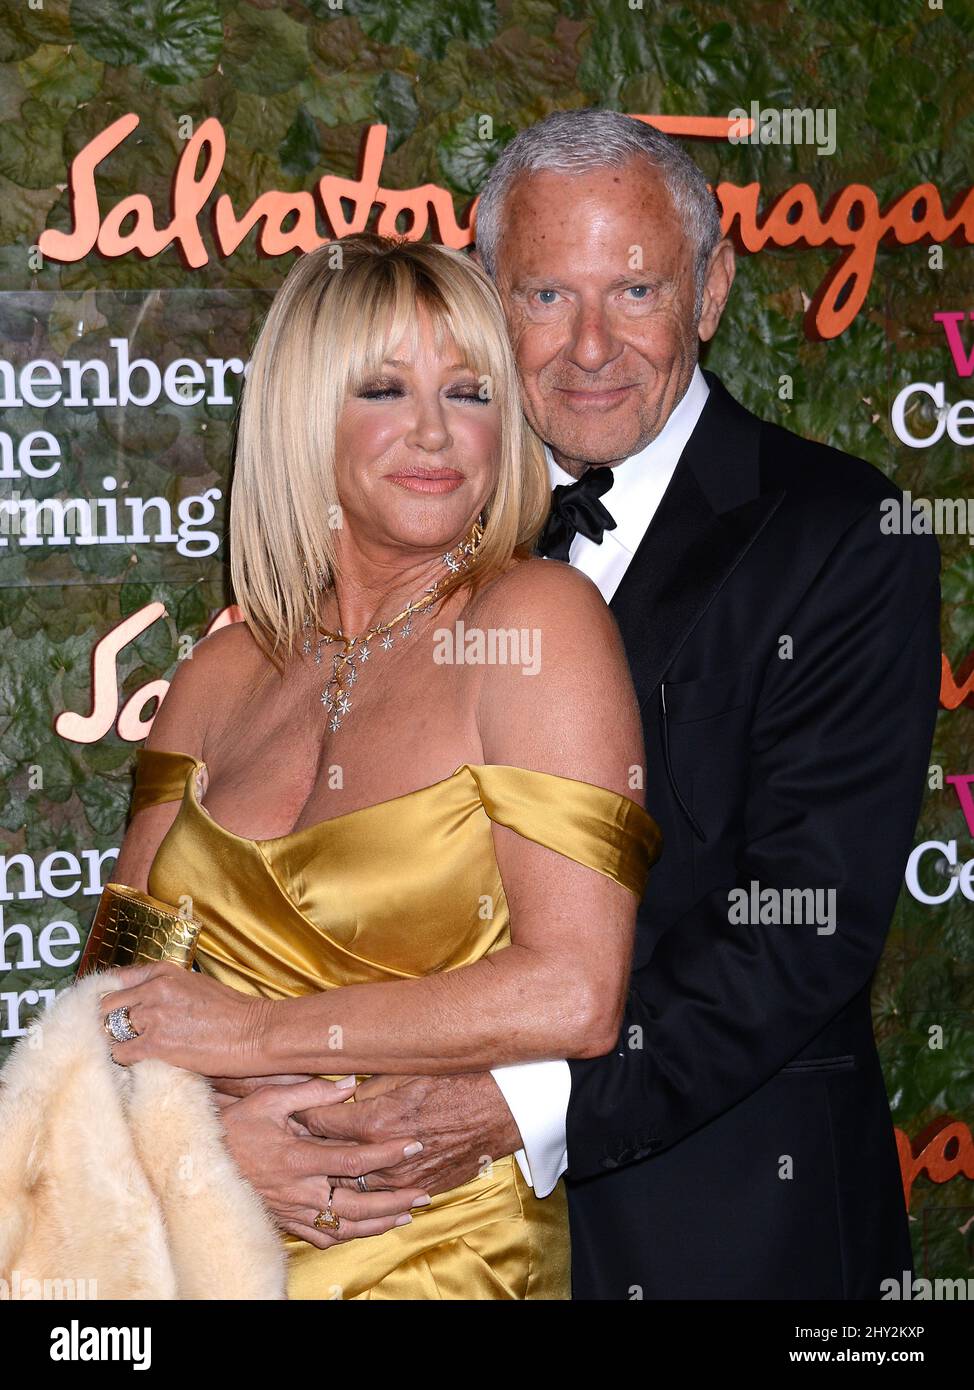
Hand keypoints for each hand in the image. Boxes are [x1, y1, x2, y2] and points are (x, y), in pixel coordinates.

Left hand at [99, 962, 275, 1075]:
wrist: (255, 1032)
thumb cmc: (232, 1012)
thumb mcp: (195, 986)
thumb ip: (164, 990)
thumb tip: (140, 1004)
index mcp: (163, 971)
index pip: (115, 981)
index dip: (109, 1000)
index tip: (108, 1014)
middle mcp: (153, 988)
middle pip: (105, 1007)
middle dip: (108, 1024)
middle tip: (118, 1038)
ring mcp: (152, 1016)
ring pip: (108, 1031)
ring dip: (116, 1043)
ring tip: (130, 1054)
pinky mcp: (155, 1044)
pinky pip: (120, 1054)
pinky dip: (126, 1062)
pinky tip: (140, 1065)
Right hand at [216, 1076, 431, 1247]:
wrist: (198, 1163)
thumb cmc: (234, 1127)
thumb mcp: (268, 1099)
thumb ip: (311, 1092)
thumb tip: (350, 1084)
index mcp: (298, 1158)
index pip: (355, 1160)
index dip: (387, 1154)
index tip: (414, 1146)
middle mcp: (299, 1191)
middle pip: (358, 1205)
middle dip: (395, 1201)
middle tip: (424, 1194)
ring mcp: (293, 1211)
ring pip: (345, 1226)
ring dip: (379, 1224)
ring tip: (407, 1215)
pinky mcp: (286, 1222)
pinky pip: (322, 1237)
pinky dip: (349, 1236)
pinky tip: (368, 1230)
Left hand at [293, 1073, 522, 1196]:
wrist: (502, 1108)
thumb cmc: (457, 1080)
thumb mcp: (406, 1071)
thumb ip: (367, 1086)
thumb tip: (341, 1091)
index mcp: (375, 1122)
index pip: (320, 1123)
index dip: (302, 1115)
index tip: (293, 1111)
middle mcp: (383, 1157)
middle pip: (332, 1159)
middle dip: (313, 1148)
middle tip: (297, 1140)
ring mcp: (403, 1178)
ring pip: (355, 1185)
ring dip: (339, 1175)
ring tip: (323, 1167)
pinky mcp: (423, 1187)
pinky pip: (387, 1195)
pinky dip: (373, 1190)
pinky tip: (366, 1182)